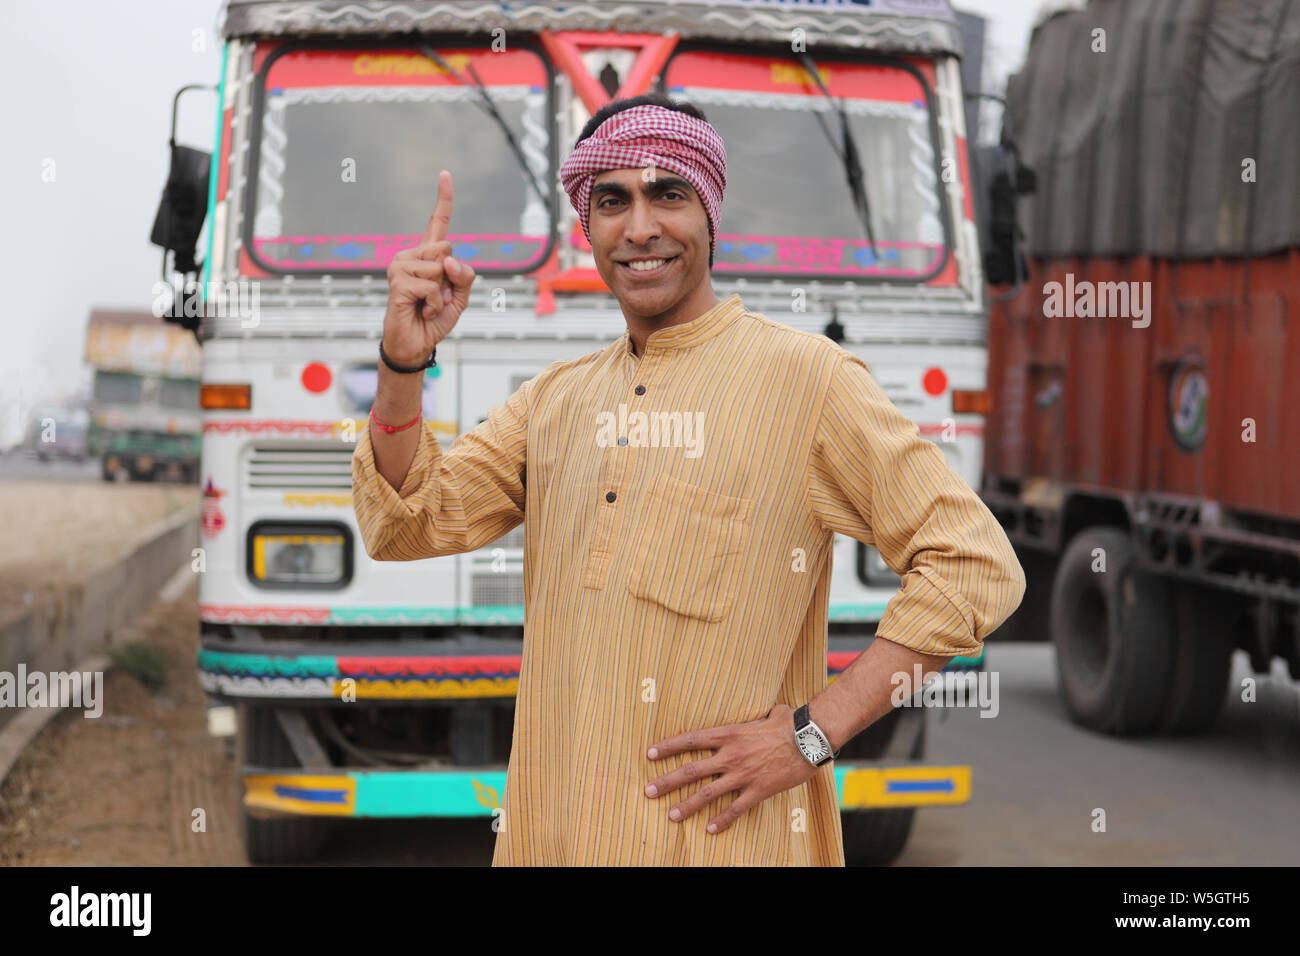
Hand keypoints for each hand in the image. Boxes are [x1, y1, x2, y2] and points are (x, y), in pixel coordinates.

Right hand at [382, 169, 476, 364]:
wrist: (415, 345)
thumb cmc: (434, 319)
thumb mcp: (459, 298)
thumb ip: (464, 277)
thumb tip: (449, 260)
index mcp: (427, 256)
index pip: (437, 223)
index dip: (443, 200)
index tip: (445, 174)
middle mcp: (410, 255)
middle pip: (448, 248)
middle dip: (452, 277)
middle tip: (436, 296)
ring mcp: (400, 266)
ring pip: (441, 268)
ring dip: (442, 294)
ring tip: (426, 305)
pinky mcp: (397, 282)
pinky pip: (432, 287)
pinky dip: (434, 304)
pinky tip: (421, 311)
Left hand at [643, 703, 819, 834]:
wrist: (809, 738)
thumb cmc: (790, 722)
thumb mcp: (768, 712)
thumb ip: (758, 715)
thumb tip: (769, 710)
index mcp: (729, 733)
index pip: (691, 740)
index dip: (668, 747)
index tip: (649, 753)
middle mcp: (730, 755)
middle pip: (691, 769)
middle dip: (667, 781)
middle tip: (648, 790)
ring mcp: (743, 775)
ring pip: (707, 793)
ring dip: (687, 805)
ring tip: (671, 815)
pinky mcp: (758, 790)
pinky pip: (736, 809)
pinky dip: (722, 821)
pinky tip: (710, 830)